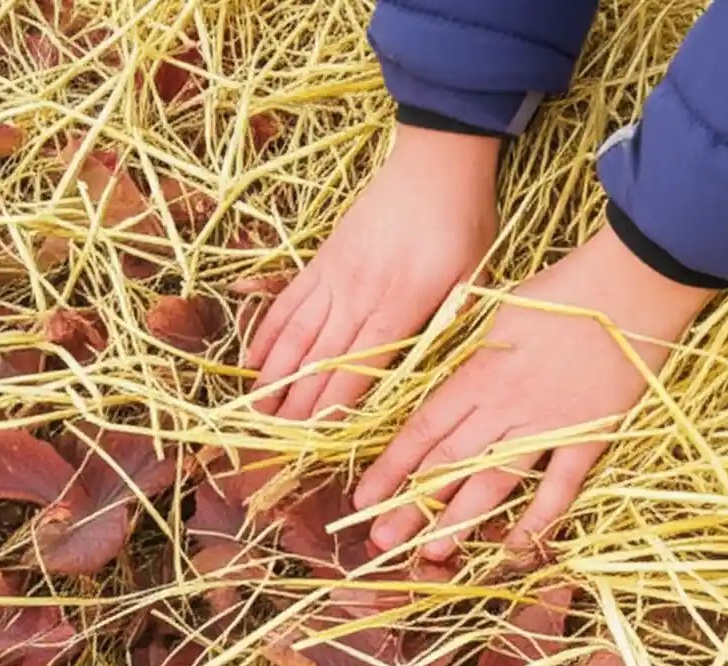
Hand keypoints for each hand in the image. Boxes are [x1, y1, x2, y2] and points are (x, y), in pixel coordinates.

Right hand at [245, 125, 499, 418]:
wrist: (434, 163)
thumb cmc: (463, 223)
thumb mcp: (473, 278)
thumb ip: (448, 323)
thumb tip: (428, 369)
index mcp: (400, 306)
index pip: (359, 368)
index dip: (333, 405)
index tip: (314, 438)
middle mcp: (358, 295)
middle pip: (318, 359)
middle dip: (295, 402)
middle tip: (273, 439)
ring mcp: (334, 276)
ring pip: (295, 334)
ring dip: (273, 374)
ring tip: (255, 409)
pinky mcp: (322, 259)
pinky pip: (287, 302)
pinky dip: (267, 332)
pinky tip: (253, 357)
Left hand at [352, 225, 715, 559]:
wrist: (630, 288)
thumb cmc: (565, 289)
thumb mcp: (500, 311)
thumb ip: (472, 351)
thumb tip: (448, 375)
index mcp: (479, 376)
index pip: (423, 431)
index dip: (391, 468)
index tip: (363, 497)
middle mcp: (505, 408)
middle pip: (449, 464)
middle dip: (412, 506)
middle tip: (383, 541)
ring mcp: (548, 427)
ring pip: (494, 482)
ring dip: (460, 521)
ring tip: (433, 555)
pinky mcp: (589, 437)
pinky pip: (559, 487)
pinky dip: (538, 519)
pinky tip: (514, 545)